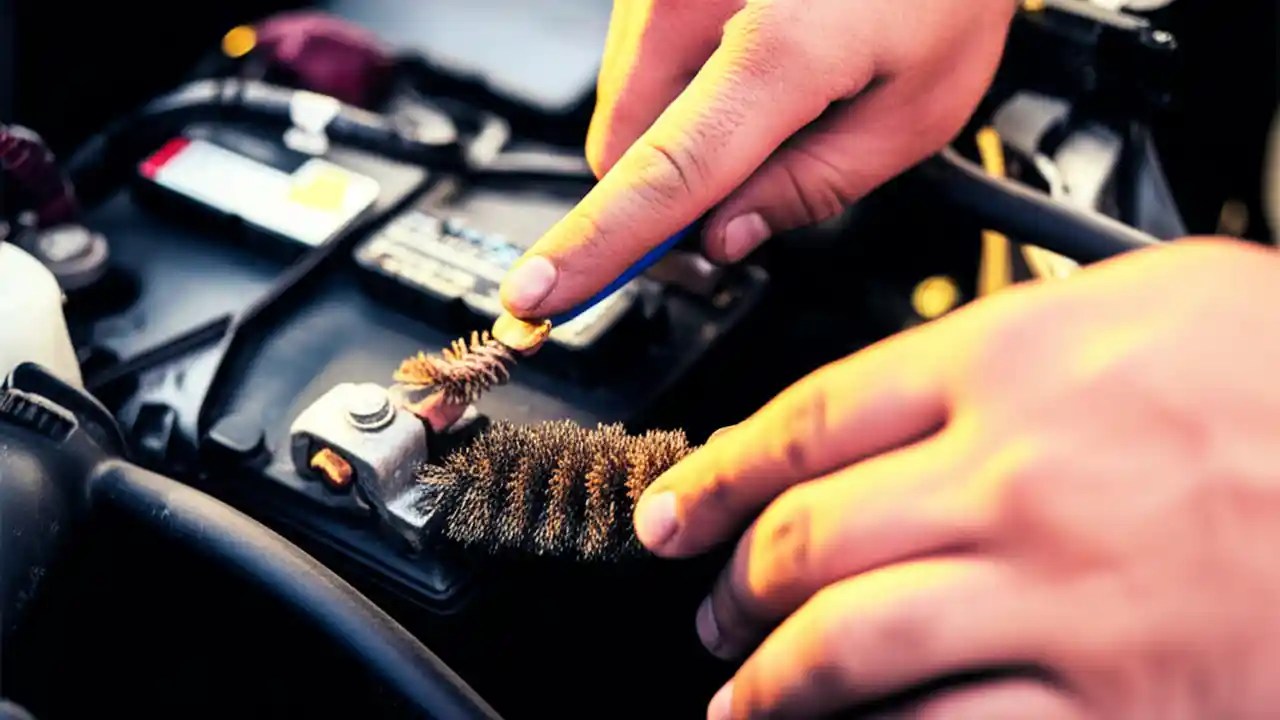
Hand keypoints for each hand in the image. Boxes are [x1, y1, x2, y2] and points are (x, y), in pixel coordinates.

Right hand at [499, 0, 1017, 318]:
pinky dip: (684, 79)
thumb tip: (726, 236)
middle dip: (672, 189)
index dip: (597, 247)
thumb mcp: (916, 109)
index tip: (540, 294)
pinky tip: (756, 51)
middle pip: (626, 150)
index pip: (663, 177)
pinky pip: (642, 54)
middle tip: (753, 177)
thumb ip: (813, 187)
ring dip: (681, 128)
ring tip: (776, 88)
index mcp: (776, 46)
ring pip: (630, 103)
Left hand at [634, 238, 1279, 718]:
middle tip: (706, 601)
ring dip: (771, 678)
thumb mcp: (1146, 301)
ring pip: (850, 647)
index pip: (807, 422)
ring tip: (739, 691)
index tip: (678, 508)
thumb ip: (1005, 346)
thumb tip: (891, 396)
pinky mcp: (1117, 703)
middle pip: (809, 538)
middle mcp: (1018, 484)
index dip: (719, 473)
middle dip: (732, 581)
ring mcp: (1061, 600)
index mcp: (1014, 368)